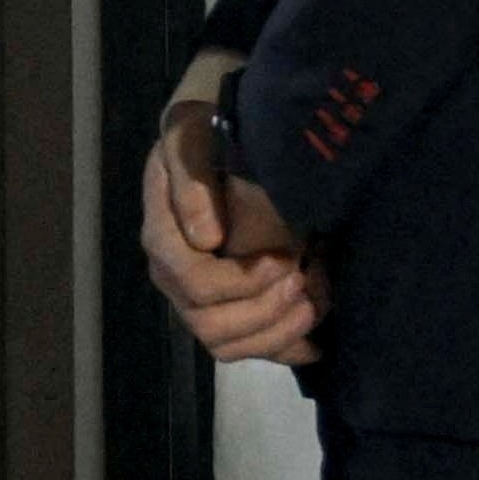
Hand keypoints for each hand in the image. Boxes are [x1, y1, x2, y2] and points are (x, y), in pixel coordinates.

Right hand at [140, 87, 322, 368]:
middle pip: (207, 322)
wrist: (225, 136)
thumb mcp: (196, 135)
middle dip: (264, 312)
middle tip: (306, 280)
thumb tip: (205, 240)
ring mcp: (198, 296)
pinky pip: (248, 347)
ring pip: (225, 344)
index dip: (239, 282)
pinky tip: (315, 339)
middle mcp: (173, 274)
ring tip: (314, 302)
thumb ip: (195, 181)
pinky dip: (284, 347)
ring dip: (276, 332)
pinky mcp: (227, 306)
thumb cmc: (211, 132)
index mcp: (162, 233)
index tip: (286, 261)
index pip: (189, 278)